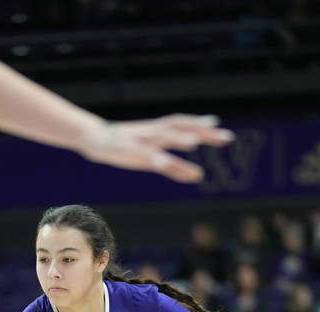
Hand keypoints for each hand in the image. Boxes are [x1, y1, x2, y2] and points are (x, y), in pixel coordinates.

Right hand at [79, 115, 233, 183]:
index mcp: (160, 133)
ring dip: (178, 139)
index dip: (202, 126)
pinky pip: (141, 153)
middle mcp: (153, 132)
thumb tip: (199, 176)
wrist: (94, 138)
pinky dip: (153, 157)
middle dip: (203, 132)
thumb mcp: (153, 161)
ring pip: (162, 137)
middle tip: (226, 137)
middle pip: (181, 128)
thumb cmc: (125, 149)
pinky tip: (162, 162)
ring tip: (194, 143)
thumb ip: (176, 169)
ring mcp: (141, 140)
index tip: (221, 128)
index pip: (185, 125)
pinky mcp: (127, 150)